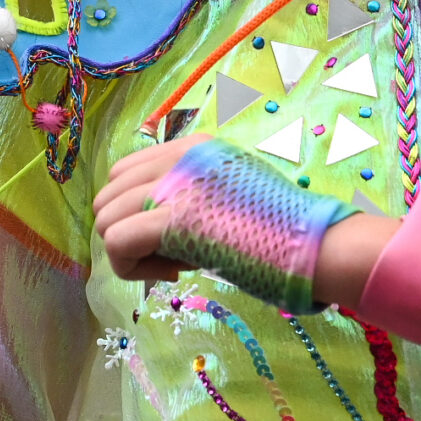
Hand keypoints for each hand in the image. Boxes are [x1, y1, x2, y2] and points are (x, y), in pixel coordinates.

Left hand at [91, 135, 399, 306]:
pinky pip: (116, 243)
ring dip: (132, 254)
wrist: (314, 244)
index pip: (124, 172)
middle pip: (108, 195)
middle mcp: (179, 157)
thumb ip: (194, 192)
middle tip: (171, 256)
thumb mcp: (233, 192)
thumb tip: (156, 224)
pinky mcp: (172, 218)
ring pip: (106, 219)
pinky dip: (134, 269)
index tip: (173, 236)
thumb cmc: (283, 230)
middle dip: (129, 233)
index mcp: (193, 146)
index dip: (137, 211)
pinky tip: (175, 273)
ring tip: (176, 265)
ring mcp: (175, 185)